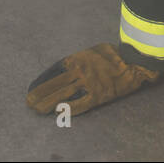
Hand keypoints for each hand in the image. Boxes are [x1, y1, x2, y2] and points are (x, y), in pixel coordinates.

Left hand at [26, 43, 160, 116]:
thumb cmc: (115, 54)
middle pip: (55, 83)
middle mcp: (80, 70)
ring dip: (49, 102)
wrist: (134, 61)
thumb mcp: (93, 50)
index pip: (54, 70)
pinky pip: (80, 103)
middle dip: (40, 93)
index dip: (42, 80)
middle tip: (29, 101)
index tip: (33, 87)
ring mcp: (89, 83)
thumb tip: (67, 66)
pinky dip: (68, 108)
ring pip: (64, 94)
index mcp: (78, 58)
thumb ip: (80, 58)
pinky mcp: (98, 95)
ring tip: (38, 109)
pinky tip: (59, 111)